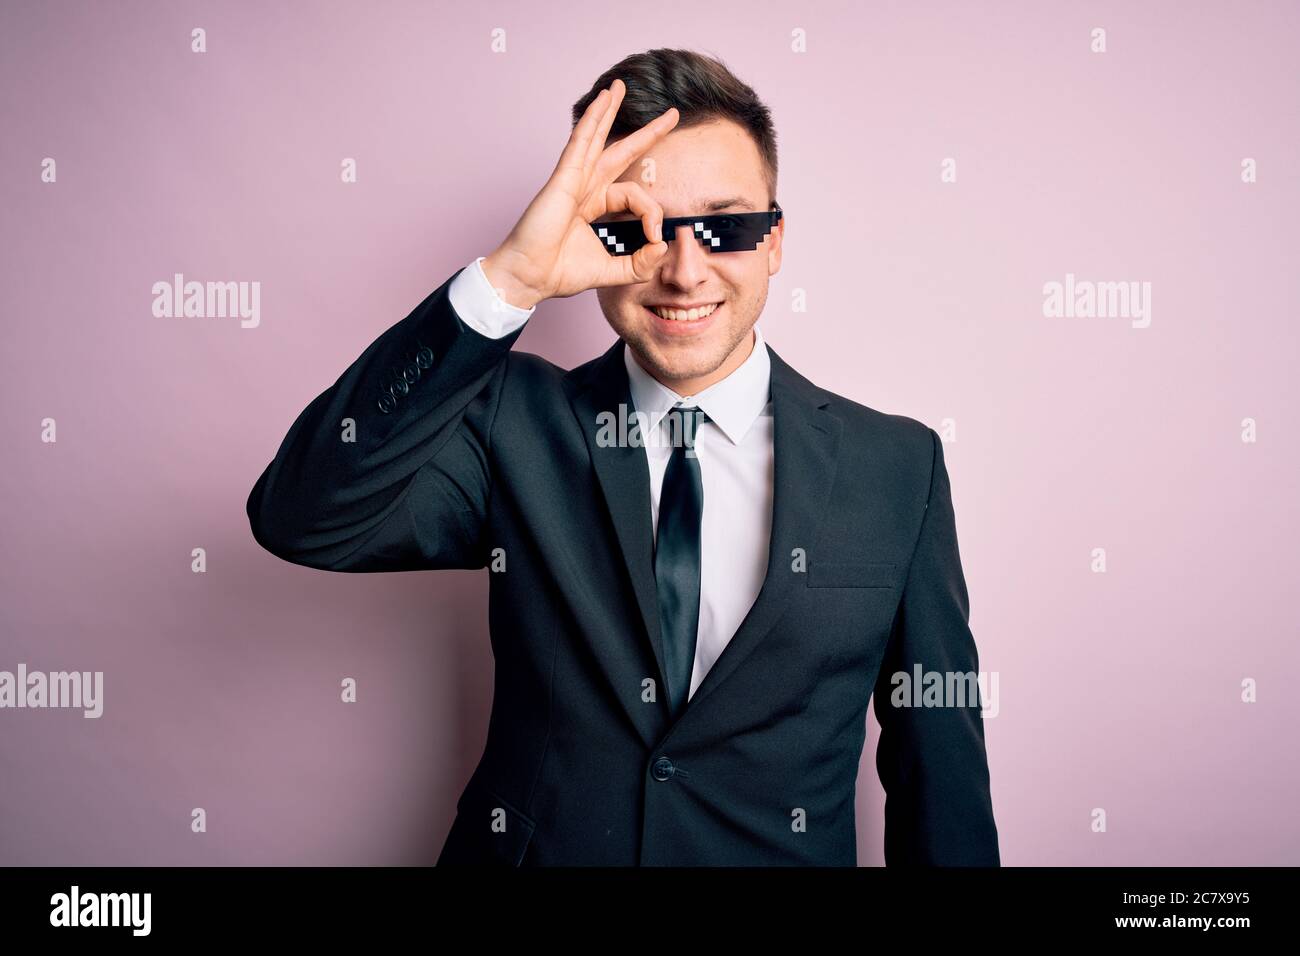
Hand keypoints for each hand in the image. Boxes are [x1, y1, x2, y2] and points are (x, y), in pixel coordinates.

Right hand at [481, 79, 678, 309]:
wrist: (528, 277)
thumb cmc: (558, 273)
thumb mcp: (612, 271)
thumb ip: (639, 264)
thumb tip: (661, 246)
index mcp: (593, 204)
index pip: (635, 194)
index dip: (651, 213)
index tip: (654, 240)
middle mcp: (584, 188)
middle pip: (620, 152)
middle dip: (646, 132)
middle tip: (671, 114)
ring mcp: (572, 180)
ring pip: (596, 137)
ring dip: (608, 110)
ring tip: (620, 86)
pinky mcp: (563, 179)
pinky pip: (580, 143)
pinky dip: (592, 120)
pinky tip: (602, 100)